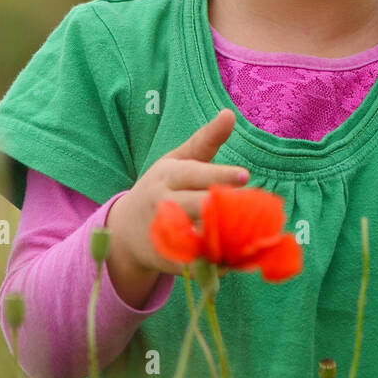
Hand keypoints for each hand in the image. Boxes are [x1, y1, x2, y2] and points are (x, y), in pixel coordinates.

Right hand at [108, 108, 249, 277]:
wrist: (125, 232)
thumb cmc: (162, 187)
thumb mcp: (178, 160)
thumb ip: (206, 140)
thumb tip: (229, 113)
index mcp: (168, 176)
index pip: (195, 174)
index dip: (220, 175)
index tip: (245, 176)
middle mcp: (163, 205)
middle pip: (196, 206)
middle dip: (224, 207)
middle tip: (253, 206)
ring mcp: (164, 235)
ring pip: (197, 238)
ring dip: (224, 238)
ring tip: (252, 235)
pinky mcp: (169, 262)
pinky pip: (198, 264)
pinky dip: (218, 263)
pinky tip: (239, 259)